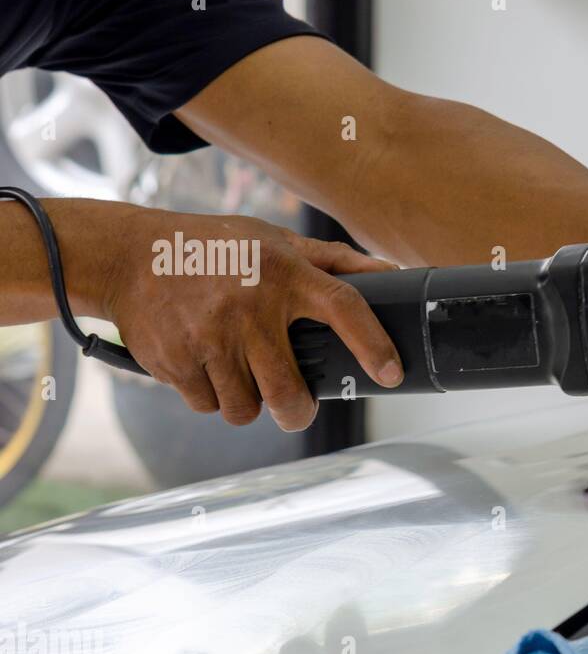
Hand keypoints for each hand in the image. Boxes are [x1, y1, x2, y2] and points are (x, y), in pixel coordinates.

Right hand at [94, 207, 402, 430]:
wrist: (126, 255)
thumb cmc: (216, 249)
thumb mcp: (275, 241)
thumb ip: (334, 261)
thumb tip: (393, 272)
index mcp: (284, 274)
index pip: (343, 308)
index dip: (372, 344)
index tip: (391, 373)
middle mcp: (250, 307)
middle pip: (288, 393)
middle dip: (297, 412)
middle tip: (296, 407)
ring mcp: (210, 337)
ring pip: (246, 408)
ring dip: (247, 402)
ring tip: (238, 372)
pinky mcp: (176, 361)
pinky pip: (208, 405)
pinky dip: (211, 396)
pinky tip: (204, 364)